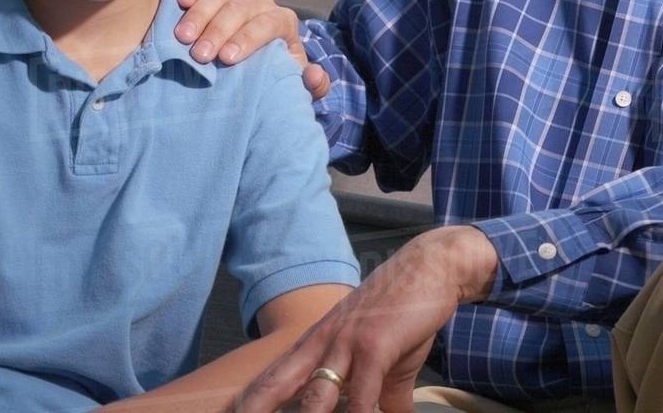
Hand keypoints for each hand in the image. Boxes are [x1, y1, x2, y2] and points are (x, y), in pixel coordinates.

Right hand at [174, 0, 330, 99]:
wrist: (252, 67)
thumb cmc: (271, 76)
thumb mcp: (294, 84)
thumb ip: (313, 85)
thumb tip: (314, 76)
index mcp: (282, 22)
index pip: (269, 23)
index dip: (249, 38)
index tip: (228, 58)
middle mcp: (259, 4)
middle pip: (241, 8)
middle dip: (219, 31)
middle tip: (201, 55)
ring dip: (200, 15)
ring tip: (184, 38)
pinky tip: (181, 0)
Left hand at [233, 227, 498, 412]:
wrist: (432, 265)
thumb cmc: (404, 310)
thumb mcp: (387, 357)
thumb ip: (383, 396)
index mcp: (317, 343)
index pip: (273, 378)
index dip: (249, 401)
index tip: (230, 412)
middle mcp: (323, 343)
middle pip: (276, 385)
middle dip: (255, 408)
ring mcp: (346, 343)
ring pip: (313, 398)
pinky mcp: (375, 346)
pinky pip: (361, 395)